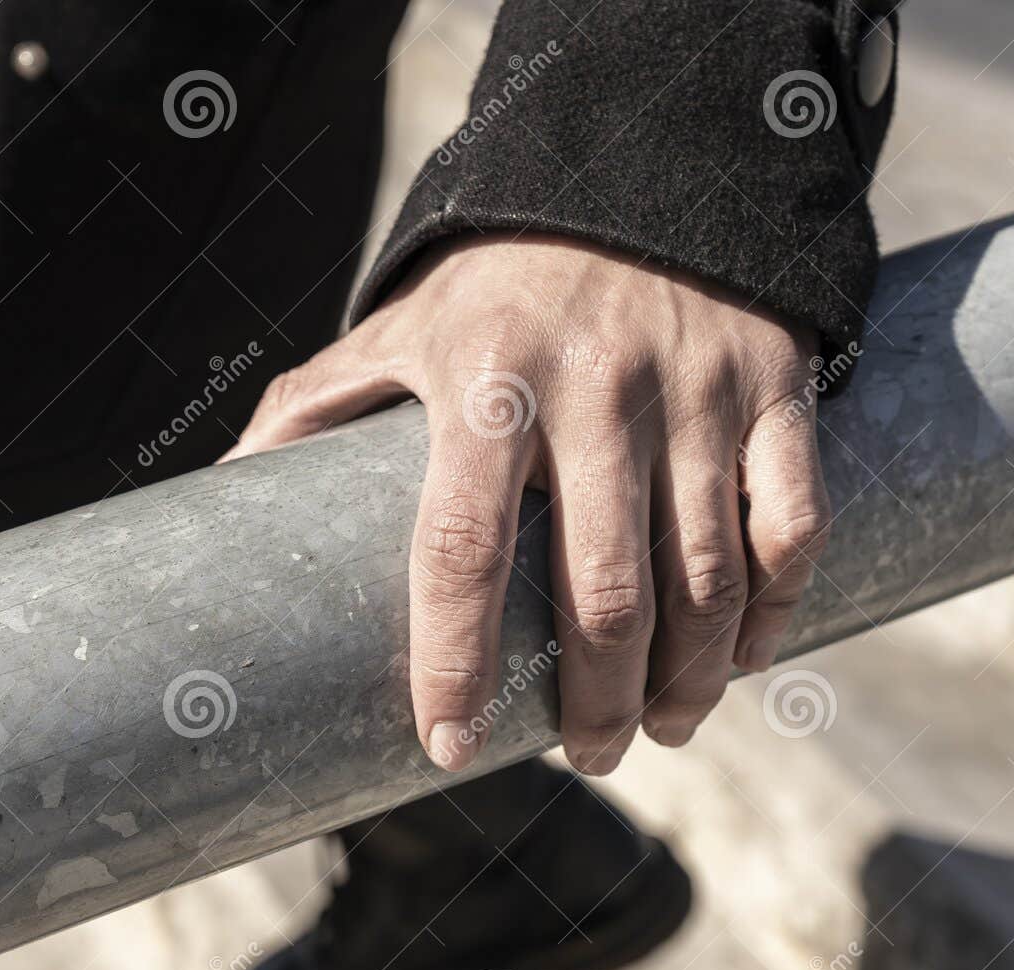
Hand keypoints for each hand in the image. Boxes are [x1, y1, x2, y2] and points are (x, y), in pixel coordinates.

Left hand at [224, 234, 827, 774]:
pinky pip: (791, 522)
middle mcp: (595, 388)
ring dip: (690, 678)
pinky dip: (778, 607)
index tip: (449, 746)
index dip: (454, 659)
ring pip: (707, 575)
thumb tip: (221, 489)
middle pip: (602, 590)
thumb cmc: (494, 284)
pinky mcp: (774, 384)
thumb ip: (315, 407)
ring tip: (665, 728)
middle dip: (597, 702)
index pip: (462, 547)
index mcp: (485, 382)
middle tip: (590, 757)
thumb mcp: (396, 327)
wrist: (632, 169)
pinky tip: (747, 657)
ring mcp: (695, 388)